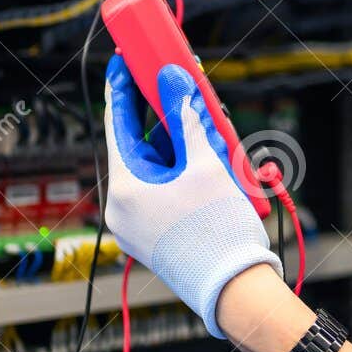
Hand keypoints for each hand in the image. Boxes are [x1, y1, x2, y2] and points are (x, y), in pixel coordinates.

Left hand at [102, 54, 281, 336]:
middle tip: (176, 85)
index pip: (117, 124)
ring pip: (156, 167)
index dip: (123, 88)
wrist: (234, 290)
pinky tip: (209, 156)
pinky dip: (183, 169)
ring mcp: (136, 224)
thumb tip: (173, 81)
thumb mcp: (207, 164)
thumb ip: (187, 120)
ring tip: (211, 127)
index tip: (124, 61)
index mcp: (124, 188)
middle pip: (140, 145)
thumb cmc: (219, 231)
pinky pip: (163, 189)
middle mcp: (121, 208)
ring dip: (181, 144)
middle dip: (163, 116)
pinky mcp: (154, 234)